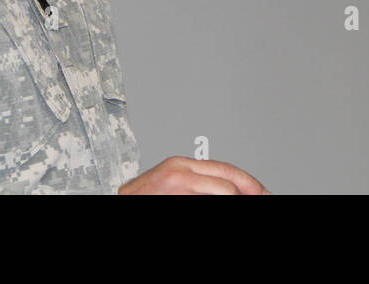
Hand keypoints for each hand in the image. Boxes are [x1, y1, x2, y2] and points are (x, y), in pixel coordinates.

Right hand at [119, 156, 269, 194]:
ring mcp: (176, 185)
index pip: (227, 171)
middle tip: (264, 197)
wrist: (104, 195)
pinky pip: (206, 201)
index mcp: (180, 166)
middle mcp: (179, 172)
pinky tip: (229, 202)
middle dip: (250, 192)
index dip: (250, 184)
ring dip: (238, 198)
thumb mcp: (170, 185)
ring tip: (248, 201)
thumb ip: (196, 184)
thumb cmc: (141, 198)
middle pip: (230, 180)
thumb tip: (230, 189)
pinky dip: (223, 201)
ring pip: (224, 191)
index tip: (263, 192)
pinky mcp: (172, 195)